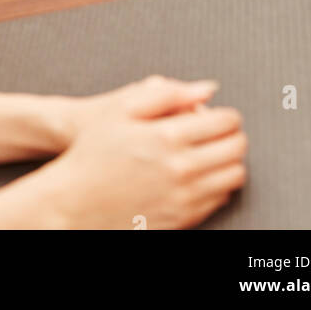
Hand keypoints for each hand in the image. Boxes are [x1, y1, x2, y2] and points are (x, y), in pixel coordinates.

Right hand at [35, 76, 247, 229]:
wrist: (75, 202)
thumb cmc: (93, 152)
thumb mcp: (120, 109)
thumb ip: (166, 93)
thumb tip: (206, 90)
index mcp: (167, 136)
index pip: (225, 122)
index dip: (227, 115)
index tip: (219, 116)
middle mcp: (180, 169)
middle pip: (235, 149)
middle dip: (233, 136)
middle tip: (219, 133)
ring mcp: (184, 198)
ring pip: (233, 177)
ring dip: (229, 162)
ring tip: (211, 154)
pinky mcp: (183, 220)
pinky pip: (220, 200)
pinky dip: (218, 185)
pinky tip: (199, 176)